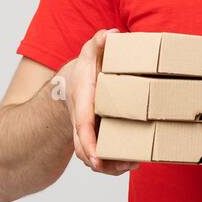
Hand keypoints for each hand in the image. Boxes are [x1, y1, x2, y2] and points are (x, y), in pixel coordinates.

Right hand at [63, 28, 139, 175]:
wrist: (71, 83)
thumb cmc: (85, 69)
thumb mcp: (90, 52)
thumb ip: (98, 42)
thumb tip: (110, 35)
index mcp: (81, 102)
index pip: (82, 126)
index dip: (89, 144)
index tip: (96, 158)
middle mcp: (80, 121)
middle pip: (85, 149)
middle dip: (102, 162)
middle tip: (124, 165)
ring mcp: (86, 132)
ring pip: (91, 158)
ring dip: (110, 166)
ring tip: (130, 164)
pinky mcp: (94, 138)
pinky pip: (99, 156)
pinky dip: (112, 164)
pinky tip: (130, 162)